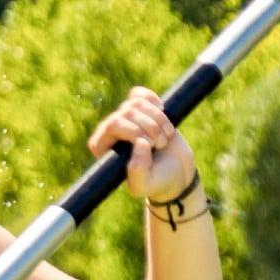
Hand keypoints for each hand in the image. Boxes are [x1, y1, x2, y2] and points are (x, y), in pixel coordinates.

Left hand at [88, 87, 196, 201]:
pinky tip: (162, 111)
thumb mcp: (144, 185)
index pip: (112, 125)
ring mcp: (125, 119)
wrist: (177, 173)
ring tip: (165, 137)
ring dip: (158, 119)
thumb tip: (139, 143)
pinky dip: (153, 100)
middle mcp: (110, 131)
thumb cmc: (157, 181)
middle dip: (150, 126)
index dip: (134, 131)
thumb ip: (136, 172)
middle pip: (127, 111)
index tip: (150, 146)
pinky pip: (139, 94)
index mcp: (102, 148)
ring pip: (137, 103)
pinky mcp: (139, 110)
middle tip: (161, 144)